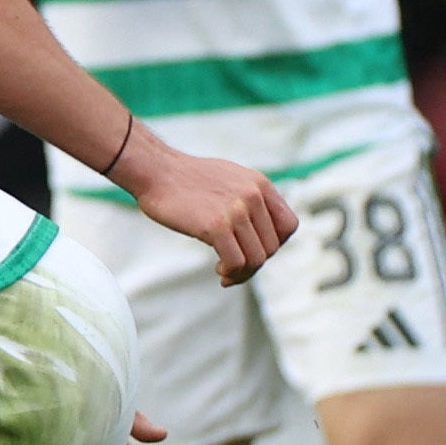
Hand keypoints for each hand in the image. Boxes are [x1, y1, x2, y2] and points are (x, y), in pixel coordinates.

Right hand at [118, 134, 297, 284]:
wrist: (156, 171)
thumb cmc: (187, 180)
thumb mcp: (230, 180)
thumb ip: (250, 199)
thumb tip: (261, 230)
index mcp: (260, 184)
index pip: (289, 226)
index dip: (274, 245)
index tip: (253, 250)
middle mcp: (253, 195)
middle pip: (272, 247)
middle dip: (254, 264)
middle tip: (234, 267)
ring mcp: (236, 210)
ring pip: (256, 259)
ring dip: (242, 273)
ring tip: (225, 272)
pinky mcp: (216, 225)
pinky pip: (237, 262)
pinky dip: (230, 272)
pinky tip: (219, 270)